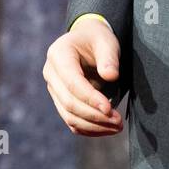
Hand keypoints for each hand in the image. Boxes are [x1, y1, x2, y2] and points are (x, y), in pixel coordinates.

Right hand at [43, 18, 123, 135]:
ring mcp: (54, 89)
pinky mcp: (60, 100)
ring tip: (117, 127)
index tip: (109, 109)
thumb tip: (110, 76)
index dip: (90, 98)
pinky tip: (106, 129)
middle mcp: (51, 74)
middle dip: (94, 115)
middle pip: (69, 102)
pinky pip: (71, 120)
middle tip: (118, 122)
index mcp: (59, 55)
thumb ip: (109, 57)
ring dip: (93, 125)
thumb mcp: (106, 41)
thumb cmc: (98, 39)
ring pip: (69, 116)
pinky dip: (88, 128)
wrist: (87, 40)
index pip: (72, 82)